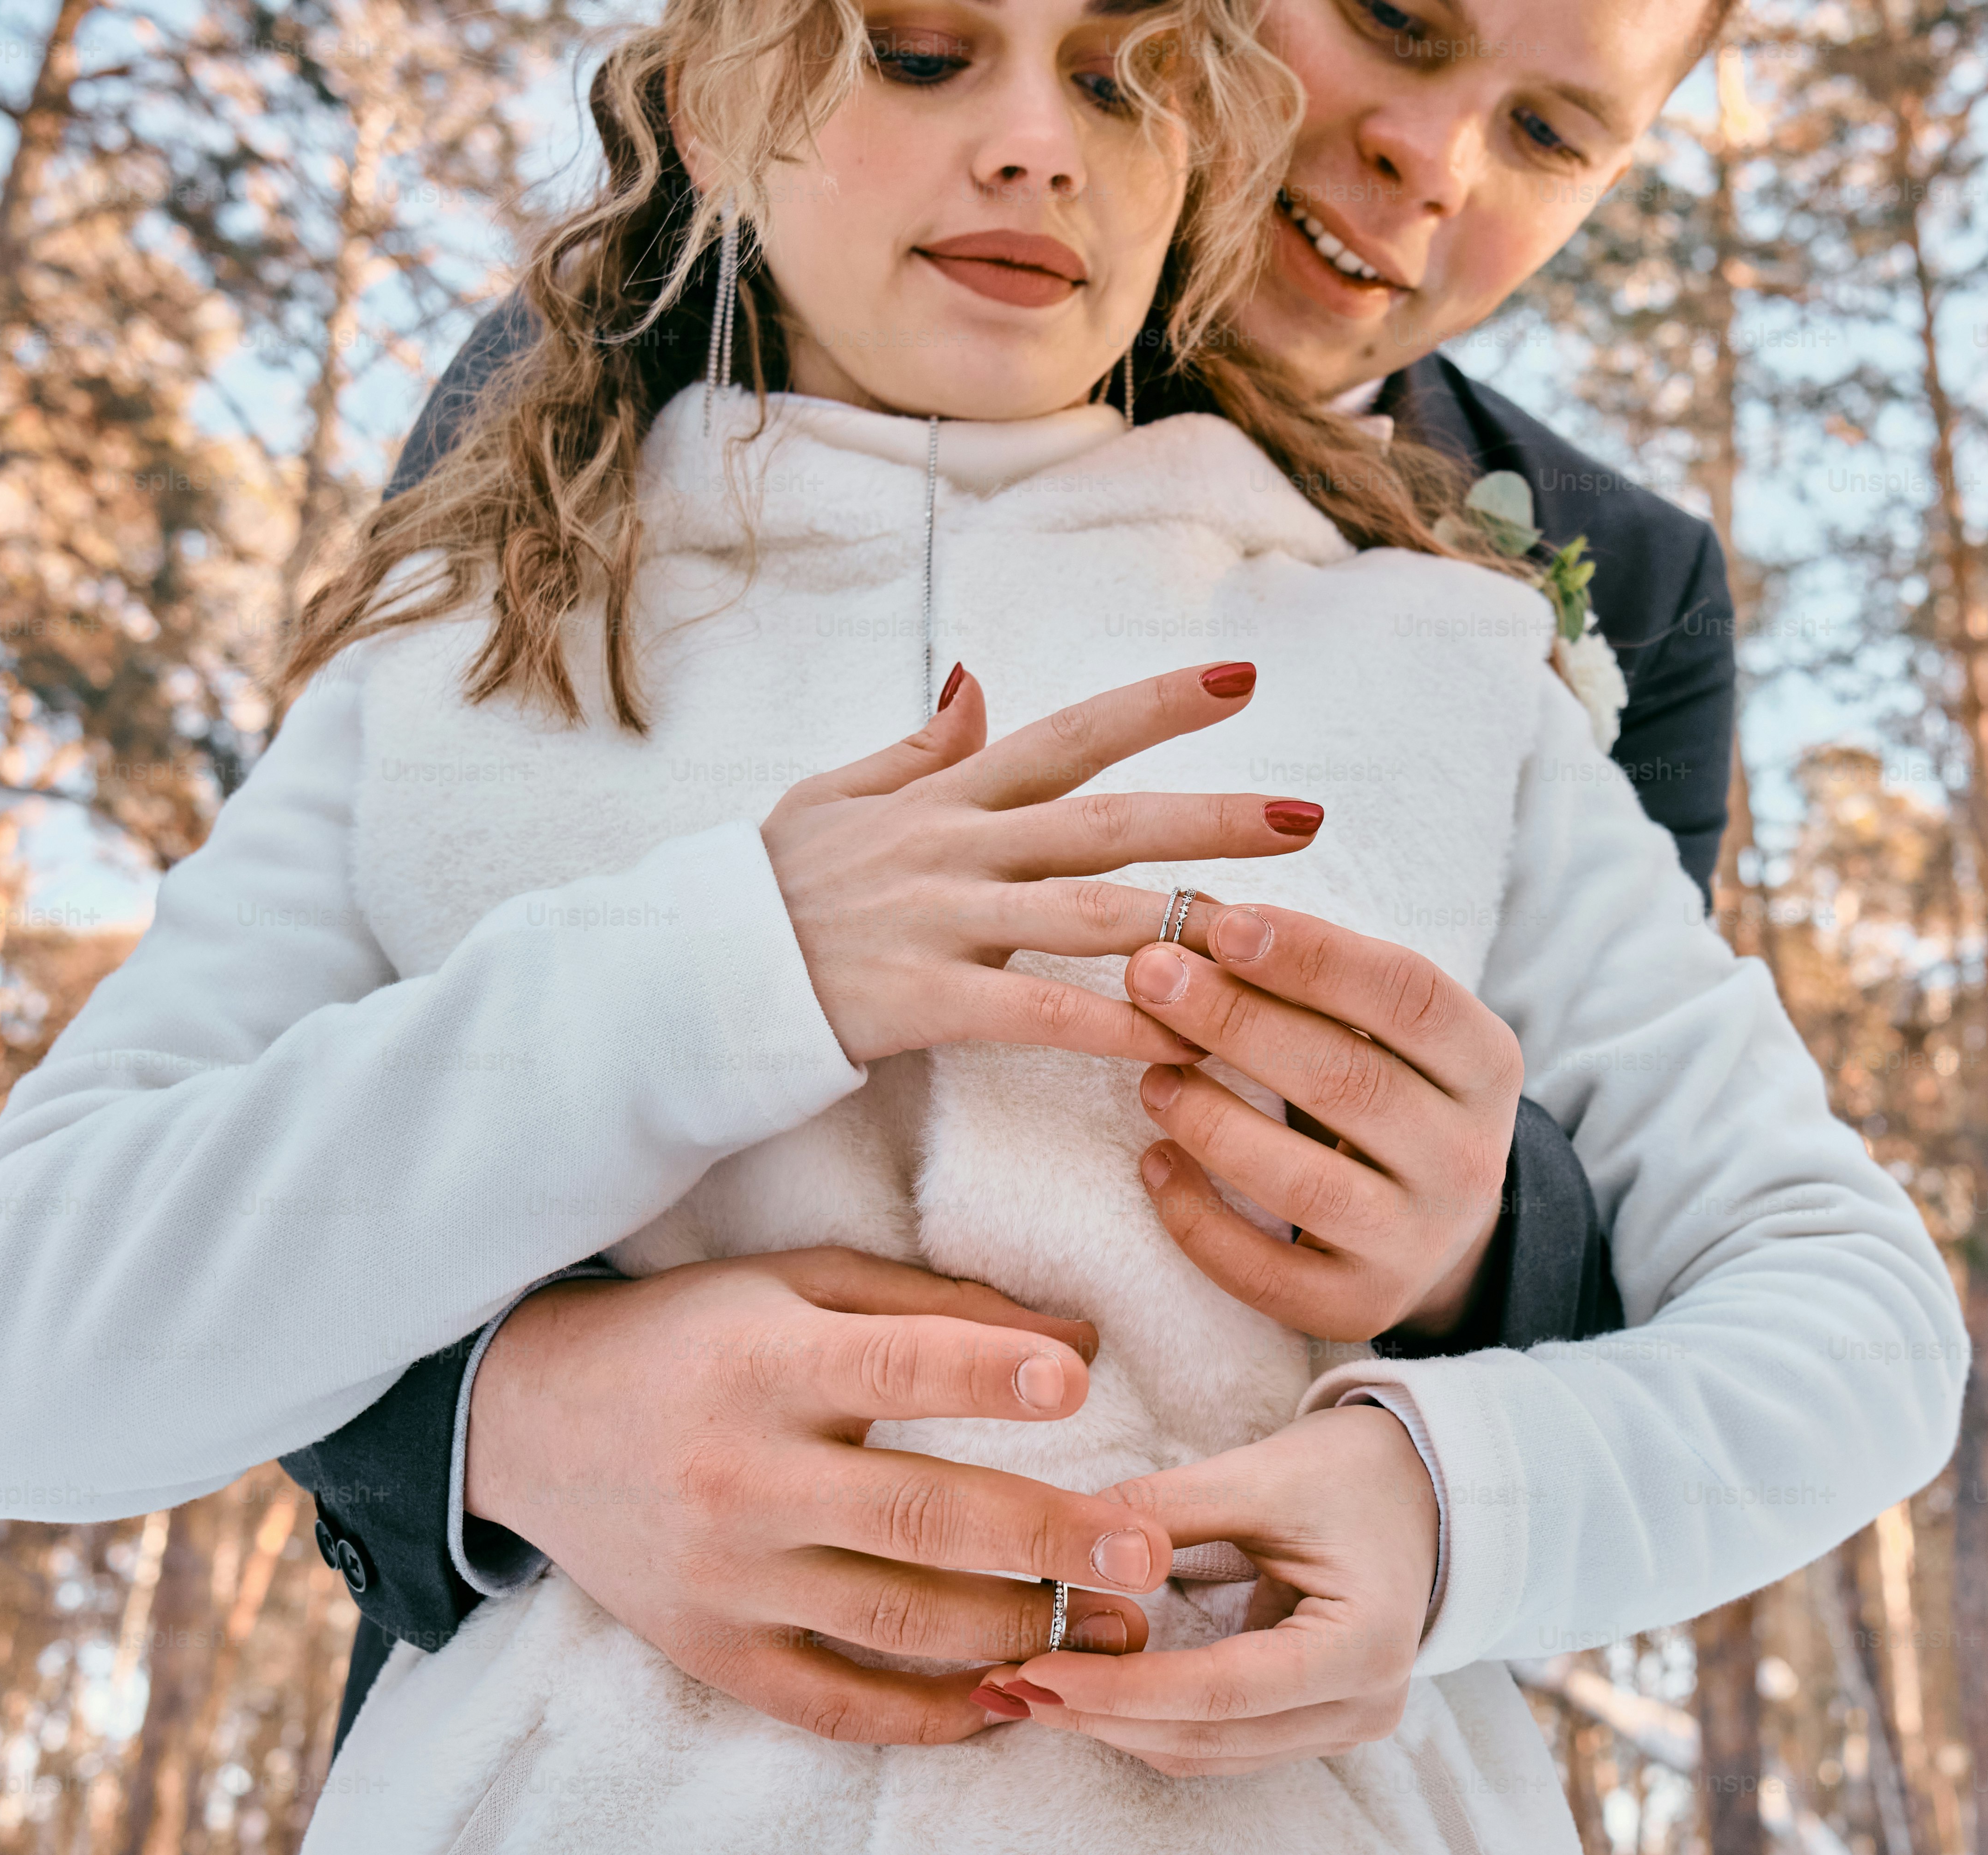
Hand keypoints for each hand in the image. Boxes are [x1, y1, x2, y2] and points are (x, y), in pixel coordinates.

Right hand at [464, 1247, 1176, 1745]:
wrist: (530, 1420)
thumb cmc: (696, 1335)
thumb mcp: (800, 1286)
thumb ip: (939, 1305)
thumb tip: (1083, 1334)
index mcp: (765, 1366)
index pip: (891, 1369)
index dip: (986, 1371)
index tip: (1080, 1377)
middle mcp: (744, 1477)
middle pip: (917, 1517)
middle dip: (1047, 1539)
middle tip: (1149, 1554)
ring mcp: (727, 1577)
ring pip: (894, 1621)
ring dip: (1019, 1632)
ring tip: (1117, 1631)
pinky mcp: (714, 1651)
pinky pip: (834, 1702)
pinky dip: (928, 1715)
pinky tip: (1012, 1701)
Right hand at [759, 661, 1327, 1064]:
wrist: (681, 976)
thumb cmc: (758, 891)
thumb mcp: (830, 796)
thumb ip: (919, 748)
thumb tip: (979, 683)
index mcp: (944, 798)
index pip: (1071, 735)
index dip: (1158, 705)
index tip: (1243, 679)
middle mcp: (955, 849)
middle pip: (1107, 822)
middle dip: (1211, 819)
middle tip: (1307, 814)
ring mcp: (941, 922)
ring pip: (1088, 913)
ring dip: (1188, 923)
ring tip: (1277, 933)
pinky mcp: (922, 1000)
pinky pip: (1037, 1012)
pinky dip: (1113, 1025)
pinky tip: (1183, 1042)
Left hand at [974, 1402, 1438, 1773]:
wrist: (1428, 1488)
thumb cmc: (1355, 1472)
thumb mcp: (1262, 1474)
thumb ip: (1165, 1511)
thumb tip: (1057, 1541)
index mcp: (1361, 1642)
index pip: (1218, 1689)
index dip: (1118, 1687)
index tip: (1031, 1667)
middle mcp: (1363, 1704)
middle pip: (1204, 1736)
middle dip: (1096, 1714)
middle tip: (1001, 1684)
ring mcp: (1343, 1724)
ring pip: (1203, 1753)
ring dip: (1110, 1726)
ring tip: (1019, 1691)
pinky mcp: (1316, 1724)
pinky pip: (1217, 1742)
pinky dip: (1146, 1722)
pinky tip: (1081, 1694)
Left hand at [1122, 902, 1523, 1341]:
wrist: (1437, 1226)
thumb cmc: (1388, 1092)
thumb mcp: (1387, 1031)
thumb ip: (1316, 978)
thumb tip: (1197, 918)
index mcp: (1487, 1066)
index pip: (1409, 996)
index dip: (1313, 955)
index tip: (1221, 923)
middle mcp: (1467, 1159)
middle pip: (1348, 1081)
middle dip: (1236, 1020)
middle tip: (1149, 976)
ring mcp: (1416, 1242)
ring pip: (1303, 1184)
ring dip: (1212, 1121)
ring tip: (1151, 1076)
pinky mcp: (1359, 1305)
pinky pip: (1264, 1272)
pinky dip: (1196, 1218)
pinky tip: (1154, 1162)